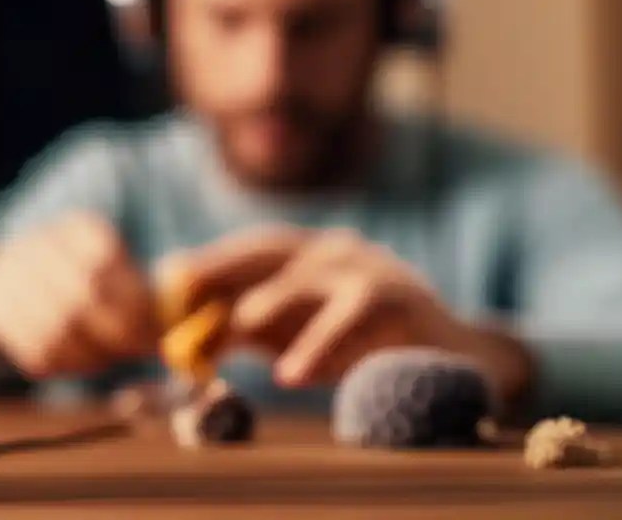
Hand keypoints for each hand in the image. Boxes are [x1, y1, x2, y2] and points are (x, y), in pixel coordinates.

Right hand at [0, 211, 158, 378]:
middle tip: (143, 350)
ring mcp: (10, 279)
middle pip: (81, 297)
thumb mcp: (109, 264)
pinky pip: (38, 354)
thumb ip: (141, 291)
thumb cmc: (78, 278)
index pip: (103, 263)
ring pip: (58, 332)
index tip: (158, 329)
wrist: (1, 279)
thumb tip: (174, 323)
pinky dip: (67, 365)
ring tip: (112, 357)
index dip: (135, 303)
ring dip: (94, 355)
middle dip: (120, 332)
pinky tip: (82, 360)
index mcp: (75, 230)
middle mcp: (38, 247)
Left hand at [182, 227, 533, 403]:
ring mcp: (370, 268)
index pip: (253, 248)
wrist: (451, 360)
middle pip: (273, 250)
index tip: (169, 280)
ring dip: (271, 301)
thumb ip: (247, 331)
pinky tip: (291, 373)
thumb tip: (185, 339)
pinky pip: (351, 317)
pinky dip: (318, 344)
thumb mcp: (298, 336)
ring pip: (310, 277)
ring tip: (238, 326)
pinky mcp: (397, 298)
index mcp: (312, 254)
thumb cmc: (364, 348)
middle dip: (226, 267)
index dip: (211, 261)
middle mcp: (338, 250)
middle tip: (186, 293)